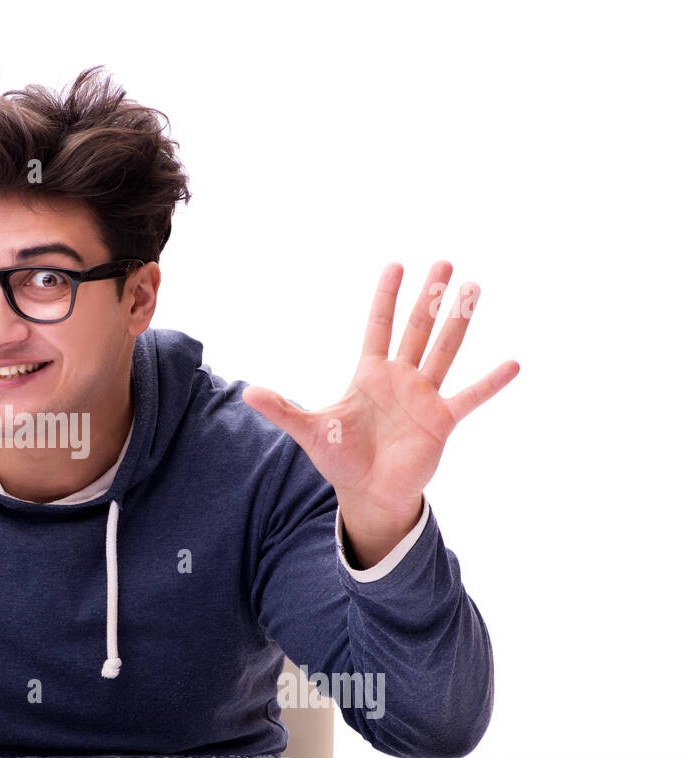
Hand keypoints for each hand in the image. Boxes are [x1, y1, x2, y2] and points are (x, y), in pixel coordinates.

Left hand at [242, 262, 518, 560]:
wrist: (367, 492)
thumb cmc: (341, 458)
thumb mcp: (309, 430)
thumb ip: (282, 409)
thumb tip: (246, 393)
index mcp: (369, 374)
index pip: (378, 326)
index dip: (385, 297)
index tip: (396, 264)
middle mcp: (400, 379)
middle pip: (417, 329)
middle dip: (428, 296)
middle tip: (444, 262)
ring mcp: (423, 397)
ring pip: (443, 351)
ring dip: (458, 322)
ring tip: (474, 288)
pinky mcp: (441, 421)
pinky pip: (469, 397)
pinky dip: (489, 383)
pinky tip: (512, 364)